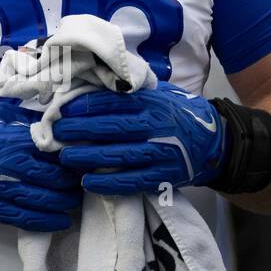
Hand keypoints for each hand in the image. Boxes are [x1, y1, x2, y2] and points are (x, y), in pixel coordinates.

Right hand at [0, 102, 81, 231]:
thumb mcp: (2, 113)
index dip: (74, 163)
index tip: (83, 165)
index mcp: (17, 141)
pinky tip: (58, 222)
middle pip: (54, 182)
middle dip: (72, 186)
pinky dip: (44, 223)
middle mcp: (12, 167)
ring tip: (73, 205)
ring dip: (63, 205)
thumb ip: (29, 119)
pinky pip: (23, 219)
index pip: (56, 156)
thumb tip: (55, 123)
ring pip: (42, 202)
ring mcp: (2, 189)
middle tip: (82, 186)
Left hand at [54, 84, 228, 194]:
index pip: (112, 102)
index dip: (84, 106)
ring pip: (118, 155)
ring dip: (88, 157)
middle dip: (79, 130)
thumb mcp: (158, 96)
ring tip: (65, 157)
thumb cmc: (176, 115)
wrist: (214, 143)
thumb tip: (90, 87)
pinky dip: (108, 182)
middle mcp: (156, 126)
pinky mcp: (163, 176)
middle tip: (56, 133)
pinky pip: (131, 181)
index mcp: (151, 103)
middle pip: (112, 128)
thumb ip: (130, 94)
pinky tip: (87, 182)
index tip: (61, 109)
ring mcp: (160, 153)